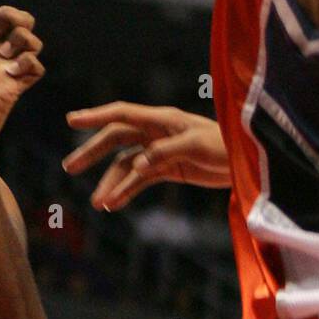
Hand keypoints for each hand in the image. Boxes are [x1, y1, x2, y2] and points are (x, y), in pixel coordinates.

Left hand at [0, 5, 44, 147]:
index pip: (5, 12)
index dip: (1, 11)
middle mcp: (0, 48)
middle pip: (26, 20)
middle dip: (15, 19)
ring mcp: (12, 65)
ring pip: (35, 42)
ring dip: (20, 42)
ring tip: (1, 55)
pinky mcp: (19, 83)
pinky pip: (38, 67)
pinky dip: (26, 65)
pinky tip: (9, 72)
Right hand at [63, 102, 228, 211]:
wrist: (248, 162)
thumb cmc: (227, 145)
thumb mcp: (199, 146)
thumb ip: (166, 152)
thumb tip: (137, 165)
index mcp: (162, 119)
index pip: (122, 114)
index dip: (95, 115)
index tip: (71, 120)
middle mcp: (155, 132)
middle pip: (115, 139)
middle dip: (92, 152)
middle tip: (69, 167)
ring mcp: (158, 151)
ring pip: (124, 165)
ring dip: (110, 183)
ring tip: (98, 203)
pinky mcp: (166, 169)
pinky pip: (139, 180)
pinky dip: (126, 191)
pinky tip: (114, 205)